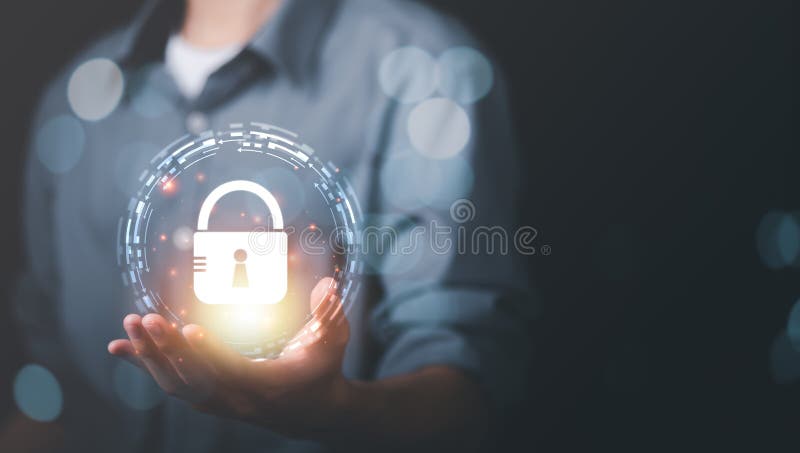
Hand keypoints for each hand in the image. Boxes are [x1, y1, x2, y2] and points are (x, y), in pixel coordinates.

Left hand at [108, 277, 350, 437]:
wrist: (313, 412)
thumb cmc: (323, 370)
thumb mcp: (333, 342)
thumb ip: (330, 314)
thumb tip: (328, 285)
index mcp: (268, 385)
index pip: (233, 370)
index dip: (209, 351)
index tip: (187, 328)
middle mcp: (238, 399)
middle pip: (196, 377)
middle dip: (169, 349)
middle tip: (146, 319)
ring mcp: (219, 403)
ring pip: (177, 384)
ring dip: (151, 356)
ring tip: (130, 325)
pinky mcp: (207, 399)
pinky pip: (170, 383)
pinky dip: (145, 365)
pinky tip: (119, 347)